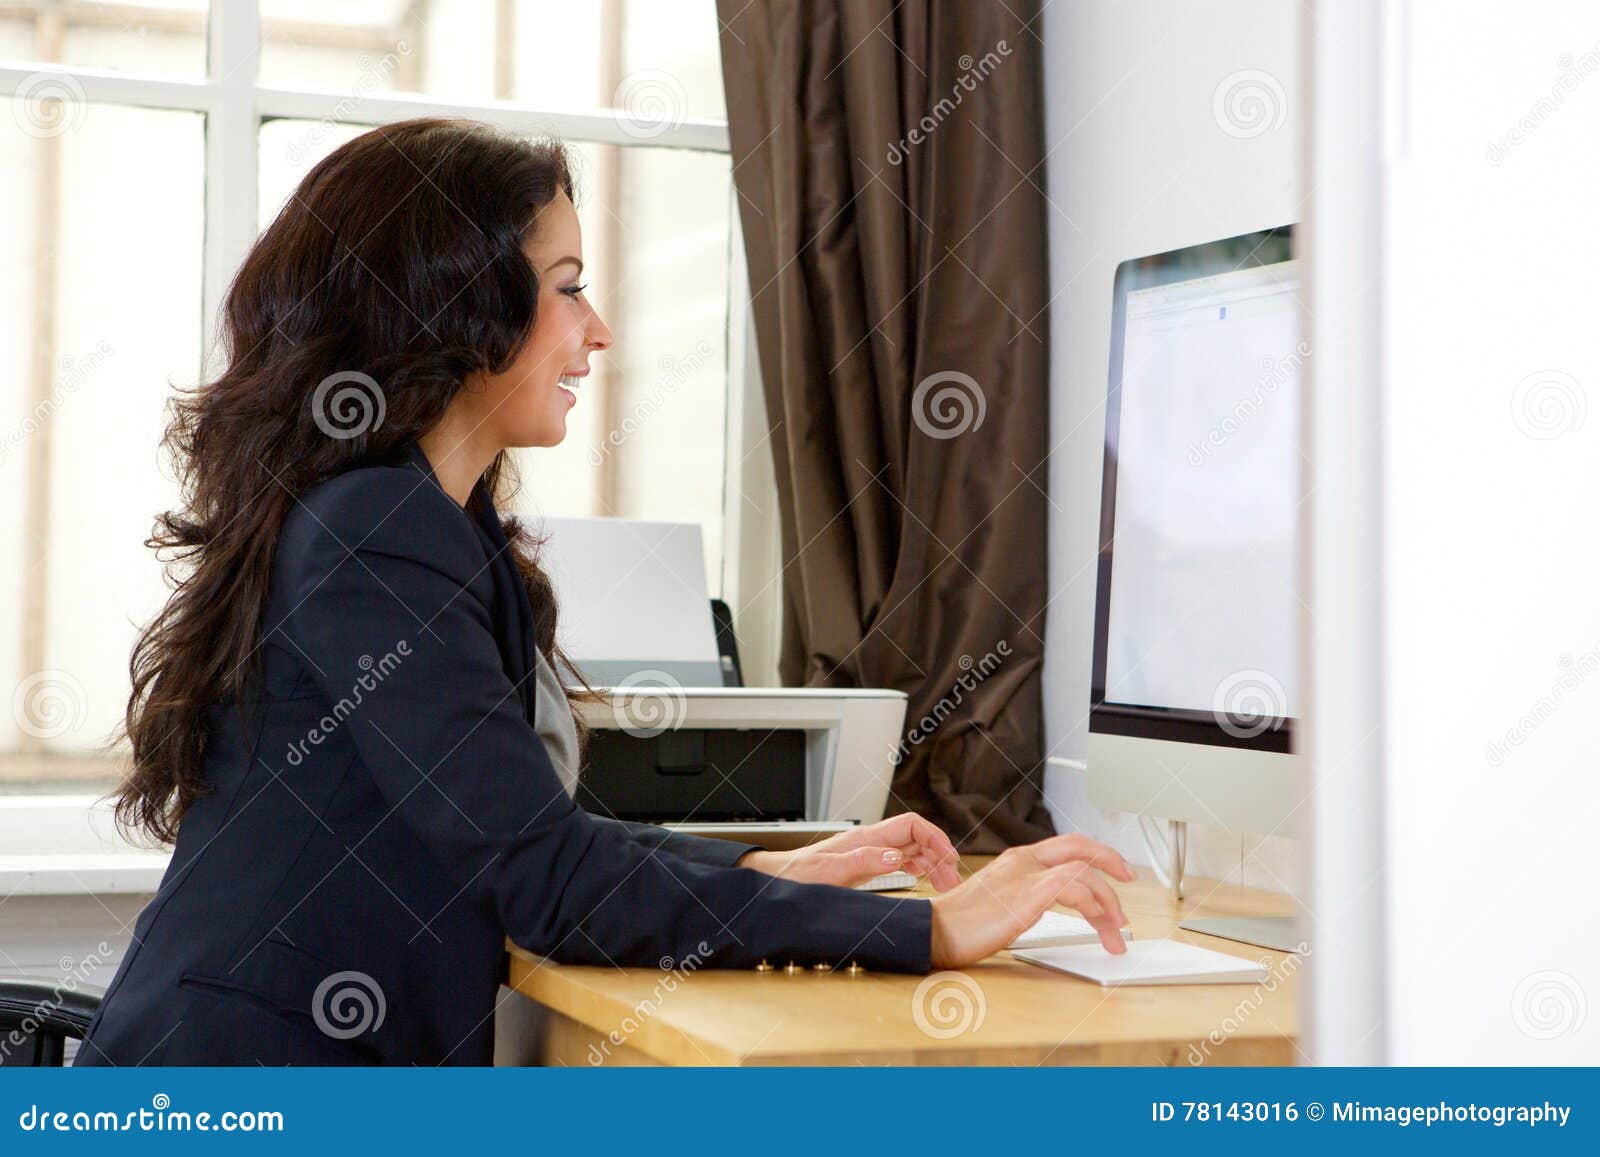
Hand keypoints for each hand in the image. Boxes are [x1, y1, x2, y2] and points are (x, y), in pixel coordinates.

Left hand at [737, 813, 961, 890]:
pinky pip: (900, 859)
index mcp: (866, 839)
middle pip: (917, 836)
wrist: (775, 881)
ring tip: (944, 884)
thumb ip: (863, 862)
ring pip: (911, 848)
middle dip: (939, 854)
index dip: (935, 838)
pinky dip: (918, 867)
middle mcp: (871, 841)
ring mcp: (869, 852)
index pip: (911, 825)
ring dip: (932, 863)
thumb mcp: (829, 873)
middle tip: (952, 881)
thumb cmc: (796, 877)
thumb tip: (895, 857)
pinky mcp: (866, 864)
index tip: (949, 860)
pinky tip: (924, 878)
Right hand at [927, 834, 1135, 966]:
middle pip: (1080, 845)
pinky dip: (1094, 905)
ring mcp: (1025, 875)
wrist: (936, 932)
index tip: (1113, 874)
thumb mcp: (1002, 902)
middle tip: (1130, 879)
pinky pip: (1075, 889)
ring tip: (1116, 928)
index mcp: (1017, 859)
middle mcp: (1023, 860)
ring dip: (1108, 900)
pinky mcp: (1028, 896)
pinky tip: (1099, 924)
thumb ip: (1027, 895)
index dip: (1096, 855)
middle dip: (1112, 860)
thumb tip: (1054, 905)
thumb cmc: (962, 925)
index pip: (1066, 845)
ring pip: (1084, 872)